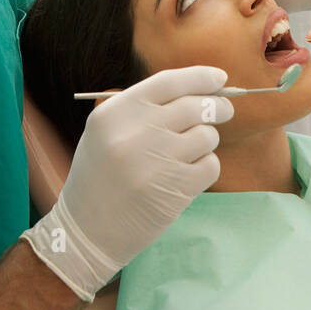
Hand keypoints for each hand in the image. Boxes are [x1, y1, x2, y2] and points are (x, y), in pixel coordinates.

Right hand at [20, 66, 232, 298]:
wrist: (87, 232)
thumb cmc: (100, 176)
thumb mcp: (106, 131)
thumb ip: (144, 108)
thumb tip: (200, 88)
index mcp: (115, 112)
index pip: (169, 82)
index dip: (200, 77)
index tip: (220, 78)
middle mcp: (136, 132)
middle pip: (195, 106)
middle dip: (218, 106)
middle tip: (223, 110)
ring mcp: (158, 161)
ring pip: (207, 136)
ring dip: (206, 142)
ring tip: (186, 153)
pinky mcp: (176, 189)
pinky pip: (210, 165)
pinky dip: (205, 168)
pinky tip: (186, 176)